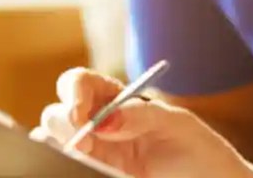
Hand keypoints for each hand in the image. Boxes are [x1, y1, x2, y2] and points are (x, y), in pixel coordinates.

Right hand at [33, 67, 252, 177]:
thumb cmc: (200, 151)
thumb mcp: (177, 124)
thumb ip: (142, 116)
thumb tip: (105, 120)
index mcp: (118, 100)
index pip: (81, 83)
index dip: (74, 90)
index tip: (81, 109)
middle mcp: (100, 126)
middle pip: (58, 113)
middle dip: (62, 122)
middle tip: (82, 142)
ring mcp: (96, 155)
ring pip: (53, 143)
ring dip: (56, 145)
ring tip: (79, 156)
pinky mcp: (96, 173)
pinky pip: (66, 167)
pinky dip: (61, 164)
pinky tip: (77, 166)